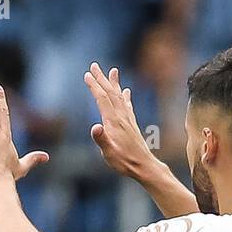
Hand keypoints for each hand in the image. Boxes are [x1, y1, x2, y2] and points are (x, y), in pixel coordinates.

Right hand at [84, 62, 156, 180]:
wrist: (143, 166)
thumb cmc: (124, 161)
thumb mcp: (108, 153)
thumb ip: (101, 139)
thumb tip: (95, 127)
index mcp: (113, 122)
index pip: (102, 99)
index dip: (94, 86)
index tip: (87, 74)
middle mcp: (121, 117)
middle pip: (110, 93)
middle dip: (101, 79)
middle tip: (94, 65)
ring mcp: (127, 120)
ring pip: (119, 96)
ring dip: (114, 83)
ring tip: (113, 71)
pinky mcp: (132, 124)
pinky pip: (127, 106)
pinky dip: (125, 96)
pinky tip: (126, 91)